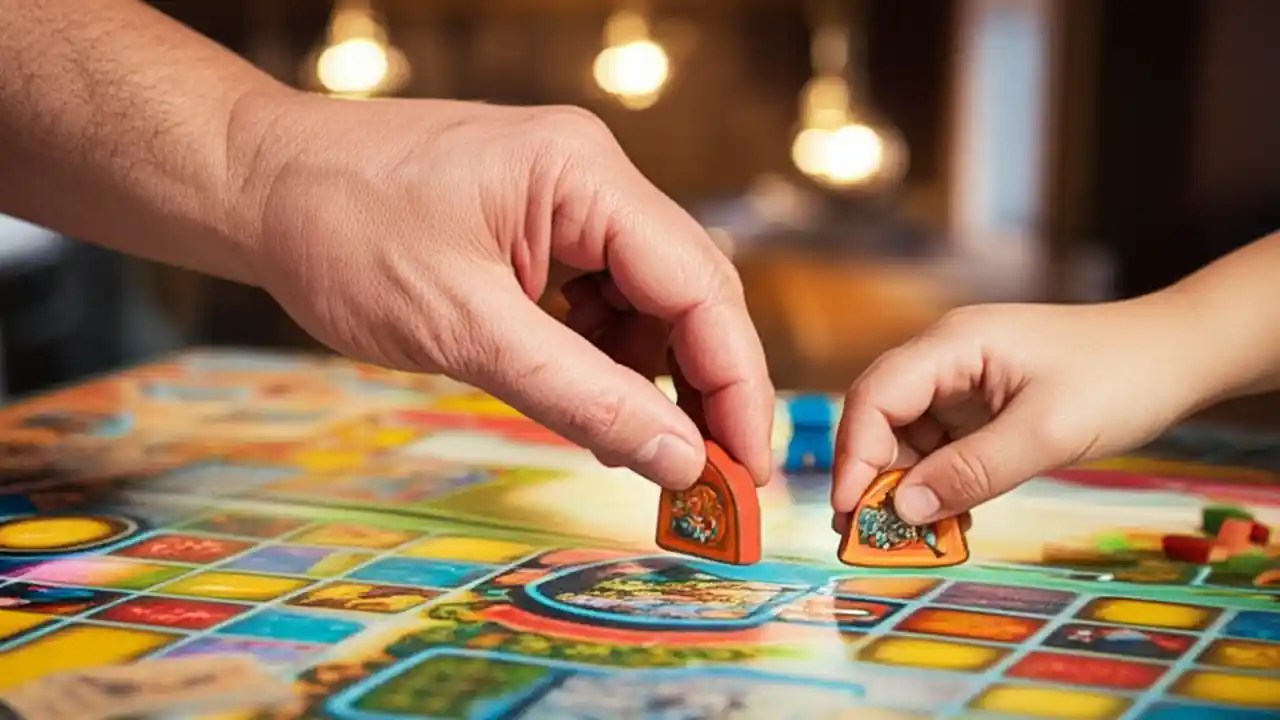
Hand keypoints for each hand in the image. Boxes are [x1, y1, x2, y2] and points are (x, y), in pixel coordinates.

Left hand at [231, 92, 773, 488]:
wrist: (256, 183)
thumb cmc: (341, 236)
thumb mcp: (466, 330)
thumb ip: (582, 395)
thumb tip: (679, 461)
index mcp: (585, 176)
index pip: (701, 286)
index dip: (735, 386)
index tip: (745, 471)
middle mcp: (593, 175)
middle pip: (689, 291)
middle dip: (702, 387)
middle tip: (706, 478)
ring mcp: (568, 195)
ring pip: (649, 299)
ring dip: (647, 375)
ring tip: (625, 440)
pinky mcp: (541, 220)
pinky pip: (602, 294)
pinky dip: (602, 353)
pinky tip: (581, 395)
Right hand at [831, 298, 1214, 528]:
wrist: (1180, 355)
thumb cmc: (1121, 379)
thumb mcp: (1046, 432)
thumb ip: (973, 472)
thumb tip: (905, 512)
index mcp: (953, 343)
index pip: (877, 396)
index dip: (855, 454)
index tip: (853, 511)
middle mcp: (947, 356)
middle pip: (881, 415)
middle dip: (870, 474)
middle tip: (865, 535)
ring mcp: (964, 379)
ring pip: (908, 434)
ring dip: (905, 485)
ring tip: (909, 537)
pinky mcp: (982, 403)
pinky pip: (941, 444)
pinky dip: (938, 482)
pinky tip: (948, 518)